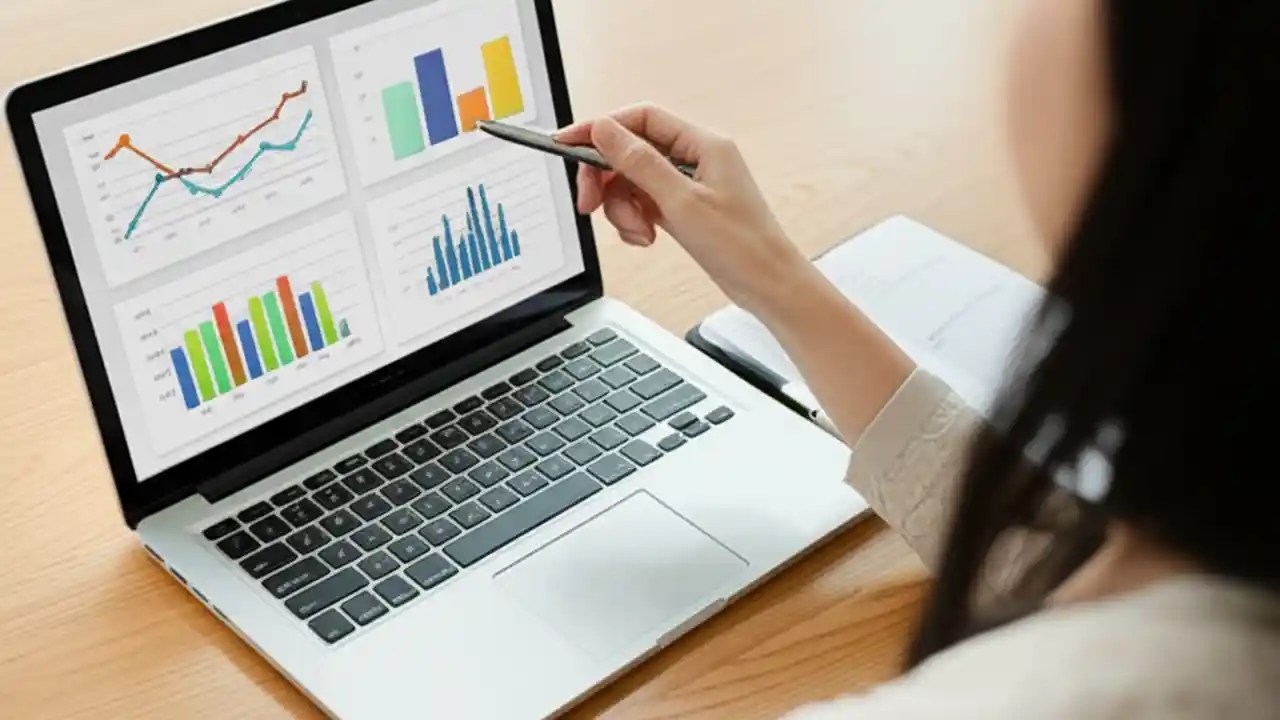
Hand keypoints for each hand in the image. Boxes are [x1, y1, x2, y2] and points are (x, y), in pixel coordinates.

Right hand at [556, 104, 809, 316]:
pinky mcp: (685, 207)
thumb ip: (640, 163)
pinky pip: (645, 203)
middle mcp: (696, 157)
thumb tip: (605, 130)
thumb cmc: (742, 247)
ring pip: (634, 181)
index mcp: (704, 144)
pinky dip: (636, 220)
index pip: (640, 119)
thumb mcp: (681, 203)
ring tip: (638, 234)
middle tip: (589, 204)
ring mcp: (690, 183)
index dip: (601, 129)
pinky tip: (646, 238)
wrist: (769, 286)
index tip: (568, 144)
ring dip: (623, 208)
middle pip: (631, 151)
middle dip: (606, 179)